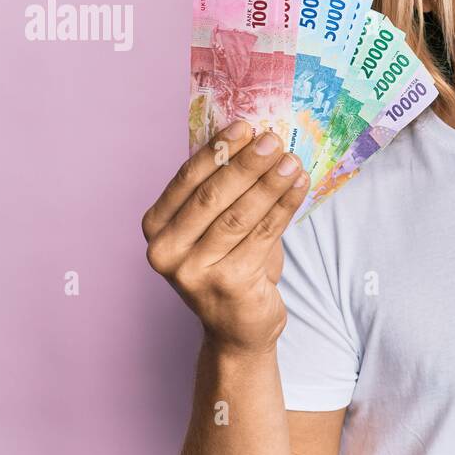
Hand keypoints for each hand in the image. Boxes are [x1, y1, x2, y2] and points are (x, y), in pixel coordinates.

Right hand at [142, 122, 310, 355]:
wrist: (239, 328)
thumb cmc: (230, 266)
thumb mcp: (216, 226)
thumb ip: (223, 189)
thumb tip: (251, 137)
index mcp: (156, 227)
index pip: (186, 180)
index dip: (217, 150)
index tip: (245, 126)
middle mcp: (165, 251)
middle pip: (212, 196)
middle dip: (246, 164)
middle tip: (273, 140)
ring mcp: (193, 272)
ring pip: (239, 216)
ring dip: (269, 184)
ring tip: (292, 161)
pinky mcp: (227, 285)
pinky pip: (262, 235)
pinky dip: (284, 206)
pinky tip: (299, 186)